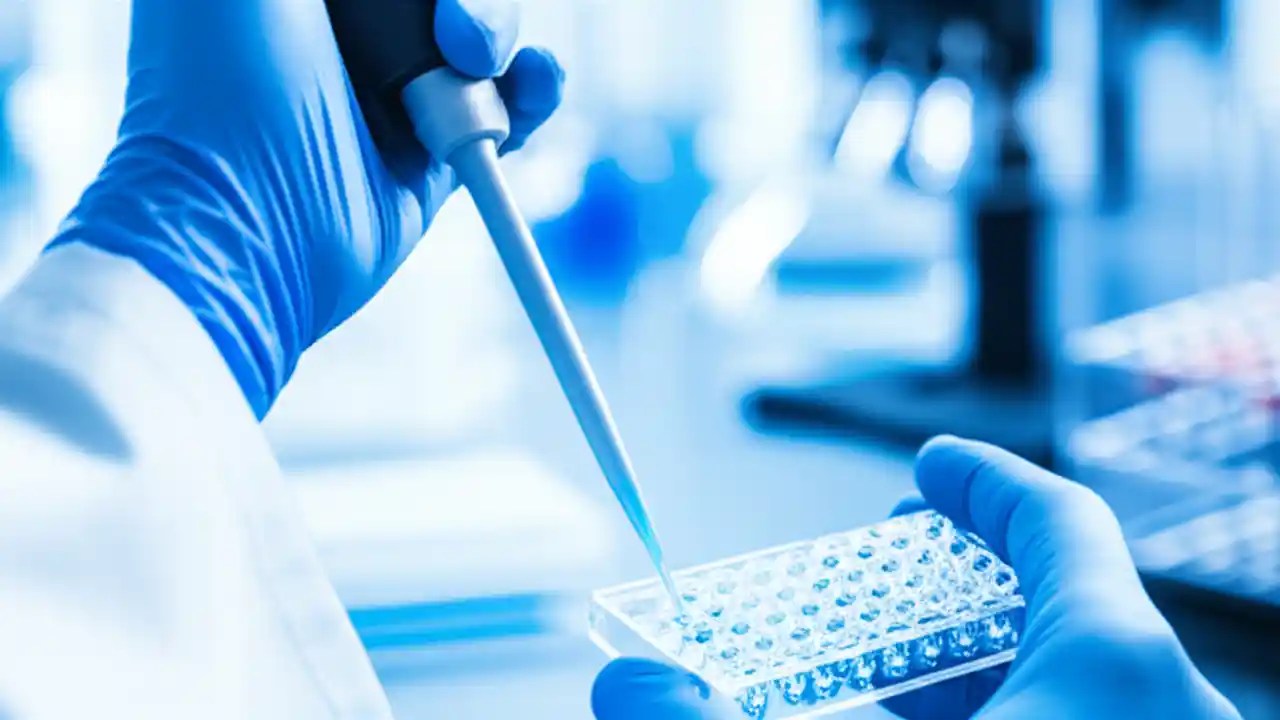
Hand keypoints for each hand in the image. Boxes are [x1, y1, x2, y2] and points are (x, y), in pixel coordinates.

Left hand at [51, 0, 562, 416]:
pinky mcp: (440, 151)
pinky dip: (534, 88)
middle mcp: (346, 26)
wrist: (245, 225)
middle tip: (449, 32)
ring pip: (485, 33)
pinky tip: (535, 81)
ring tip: (475, 60)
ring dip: (500, 28)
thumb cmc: (219, 85)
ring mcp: (396, 86)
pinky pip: (511, 105)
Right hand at [590, 437, 1240, 719]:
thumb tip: (624, 679)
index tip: (927, 467)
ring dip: (980, 685)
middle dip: (954, 601)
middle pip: (1065, 614)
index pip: (1058, 523)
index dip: (983, 483)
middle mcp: (1167, 718)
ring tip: (885, 700)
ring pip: (1079, 696)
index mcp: (1115, 670)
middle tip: (876, 594)